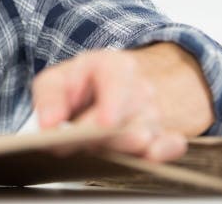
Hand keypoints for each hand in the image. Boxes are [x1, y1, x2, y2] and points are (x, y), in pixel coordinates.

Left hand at [31, 47, 187, 161]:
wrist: (107, 91)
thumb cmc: (79, 86)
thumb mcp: (56, 81)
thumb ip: (49, 99)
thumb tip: (49, 125)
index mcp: (114, 65)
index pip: (118, 81)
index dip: (111, 104)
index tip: (103, 124)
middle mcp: (140, 87)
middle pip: (128, 117)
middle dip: (101, 136)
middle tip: (74, 143)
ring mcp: (154, 112)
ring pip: (142, 137)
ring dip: (114, 147)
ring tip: (93, 144)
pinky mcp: (164, 135)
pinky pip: (171, 145)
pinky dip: (160, 152)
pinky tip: (145, 155)